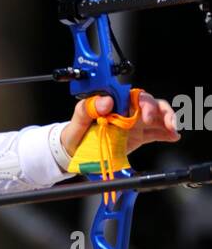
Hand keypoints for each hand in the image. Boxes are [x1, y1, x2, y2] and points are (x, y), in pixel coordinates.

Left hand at [61, 90, 179, 160]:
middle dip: (160, 111)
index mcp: (114, 103)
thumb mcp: (77, 120)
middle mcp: (127, 110)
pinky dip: (166, 133)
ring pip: (156, 115)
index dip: (143, 103)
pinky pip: (155, 132)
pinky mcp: (138, 136)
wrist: (74, 151)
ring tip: (173, 129)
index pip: (133, 96)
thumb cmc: (75, 133)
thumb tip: (106, 101)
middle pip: (150, 103)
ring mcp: (134, 123)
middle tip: (163, 122)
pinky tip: (173, 136)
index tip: (144, 115)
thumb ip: (88, 109)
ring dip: (168, 120)